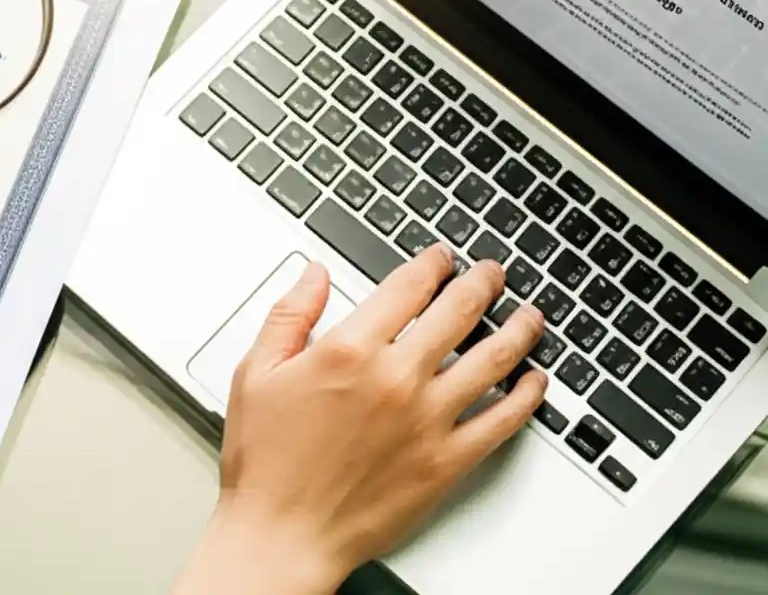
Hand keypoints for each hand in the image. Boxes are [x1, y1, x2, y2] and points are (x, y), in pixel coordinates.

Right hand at [173, 245, 548, 594]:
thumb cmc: (265, 462)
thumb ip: (290, 315)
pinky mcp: (446, 461)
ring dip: (518, 328)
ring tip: (529, 315)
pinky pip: (502, 420)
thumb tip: (315, 274)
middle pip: (458, 312)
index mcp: (349, 350)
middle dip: (482, 283)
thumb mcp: (257, 373)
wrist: (282, 534)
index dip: (432, 263)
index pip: (408, 287)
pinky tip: (534, 381)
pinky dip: (526, 396)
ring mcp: (427, 420)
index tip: (441, 257)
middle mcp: (396, 379)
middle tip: (492, 273)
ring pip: (492, 358)